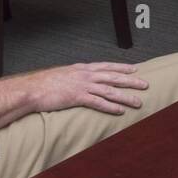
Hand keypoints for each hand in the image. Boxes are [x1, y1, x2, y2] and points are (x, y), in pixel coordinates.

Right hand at [34, 62, 149, 114]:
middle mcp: (85, 75)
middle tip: (145, 84)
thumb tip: (82, 80)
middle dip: (131, 81)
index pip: (107, 66)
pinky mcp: (78, 97)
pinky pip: (98, 102)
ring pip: (110, 90)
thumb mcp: (63, 75)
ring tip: (138, 102)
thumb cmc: (44, 84)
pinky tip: (120, 111)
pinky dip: (111, 106)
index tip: (135, 69)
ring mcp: (82, 85)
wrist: (32, 89)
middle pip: (113, 77)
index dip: (122, 67)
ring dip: (126, 96)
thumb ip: (75, 76)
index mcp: (82, 68)